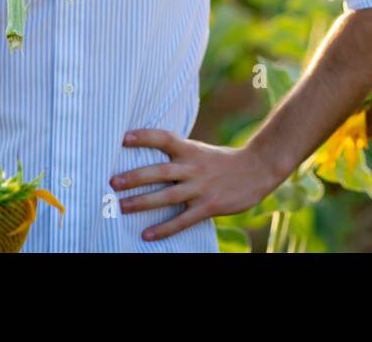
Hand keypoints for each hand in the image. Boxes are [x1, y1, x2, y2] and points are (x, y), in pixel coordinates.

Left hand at [112, 130, 285, 241]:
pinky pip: (182, 220)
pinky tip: (147, 235)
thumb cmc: (225, 161)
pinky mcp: (209, 206)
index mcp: (191, 150)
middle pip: (160, 171)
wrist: (258, 168)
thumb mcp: (201, 151)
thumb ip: (180, 154)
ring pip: (167, 196)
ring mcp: (201, 188)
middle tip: (112, 181)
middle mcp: (193, 168)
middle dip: (135, 177)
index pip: (164, 138)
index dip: (144, 137)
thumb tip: (152, 156)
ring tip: (121, 207)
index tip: (123, 138)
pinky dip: (164, 228)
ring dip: (143, 202)